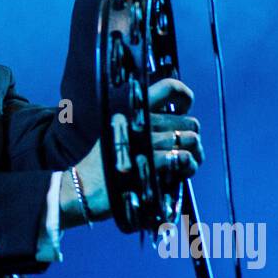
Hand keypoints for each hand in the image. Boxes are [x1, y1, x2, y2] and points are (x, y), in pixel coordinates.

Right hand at [61, 78, 202, 230]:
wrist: (83, 189)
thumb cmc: (103, 164)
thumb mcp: (115, 133)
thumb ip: (142, 125)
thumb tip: (178, 125)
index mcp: (131, 110)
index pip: (166, 89)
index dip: (183, 95)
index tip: (186, 107)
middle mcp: (139, 121)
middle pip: (187, 121)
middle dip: (193, 137)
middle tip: (189, 149)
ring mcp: (144, 142)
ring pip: (189, 140)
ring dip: (195, 154)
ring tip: (188, 163)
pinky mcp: (149, 162)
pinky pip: (183, 158)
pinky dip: (189, 166)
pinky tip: (183, 172)